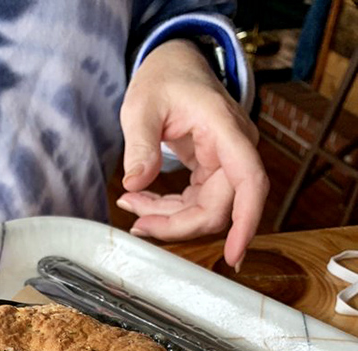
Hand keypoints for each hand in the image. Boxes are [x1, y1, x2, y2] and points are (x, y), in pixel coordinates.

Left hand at [117, 39, 268, 268]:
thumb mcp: (142, 106)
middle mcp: (234, 150)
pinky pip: (193, 205)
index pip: (249, 181)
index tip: (235, 256)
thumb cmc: (164, 78)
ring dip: (166, 219)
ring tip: (131, 203)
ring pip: (204, 213)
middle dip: (177, 225)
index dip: (245, 222)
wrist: (175, 65)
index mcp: (226, 129)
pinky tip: (140, 200)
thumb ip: (140, 145)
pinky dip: (166, 210)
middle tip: (137, 225)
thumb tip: (134, 183)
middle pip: (218, 210)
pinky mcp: (211, 174)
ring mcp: (225, 164)